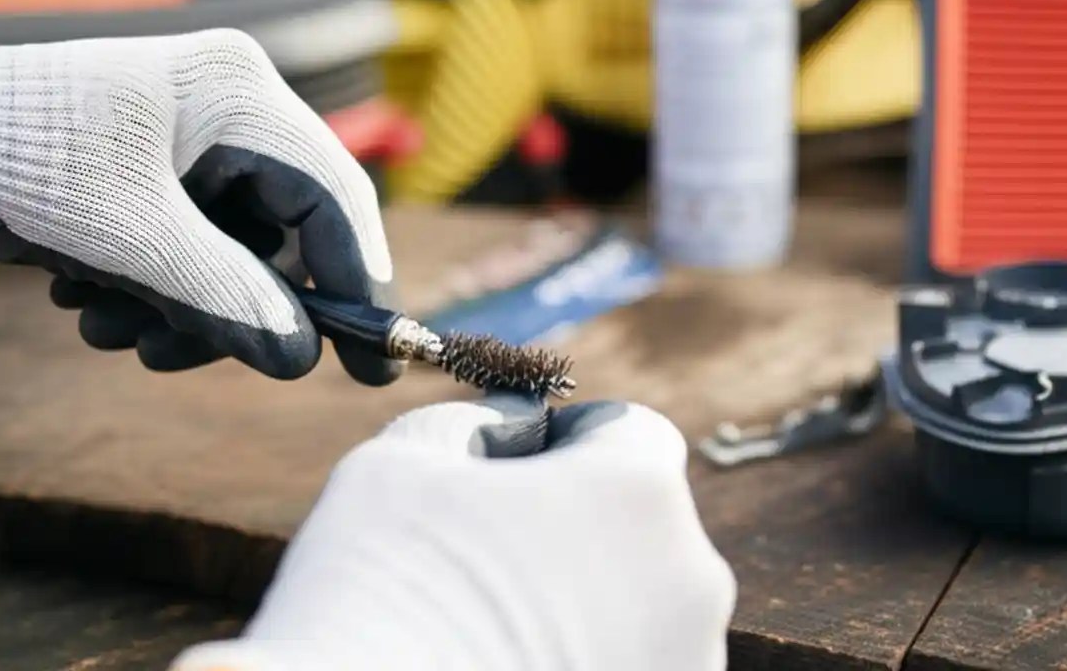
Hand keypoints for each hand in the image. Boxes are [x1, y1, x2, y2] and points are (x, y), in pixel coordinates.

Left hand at [0, 30, 398, 384]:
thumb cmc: (17, 162)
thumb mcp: (131, 242)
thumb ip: (230, 301)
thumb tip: (302, 360)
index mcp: (239, 96)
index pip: (335, 201)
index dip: (359, 287)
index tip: (373, 365)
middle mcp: (228, 108)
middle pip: (285, 231)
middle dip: (234, 304)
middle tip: (178, 356)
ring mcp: (192, 135)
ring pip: (236, 249)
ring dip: (181, 306)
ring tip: (109, 329)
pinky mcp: (158, 165)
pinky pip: (194, 242)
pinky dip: (155, 286)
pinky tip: (92, 298)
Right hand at [171, 396, 736, 670]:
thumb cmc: (374, 599)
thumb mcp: (401, 466)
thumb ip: (479, 423)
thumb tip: (516, 421)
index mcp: (640, 492)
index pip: (630, 432)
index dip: (569, 439)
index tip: (514, 467)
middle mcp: (692, 580)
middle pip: (641, 524)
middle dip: (575, 526)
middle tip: (486, 557)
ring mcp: (688, 662)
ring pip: (641, 607)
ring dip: (583, 602)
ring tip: (489, 629)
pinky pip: (634, 664)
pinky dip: (587, 661)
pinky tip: (506, 668)